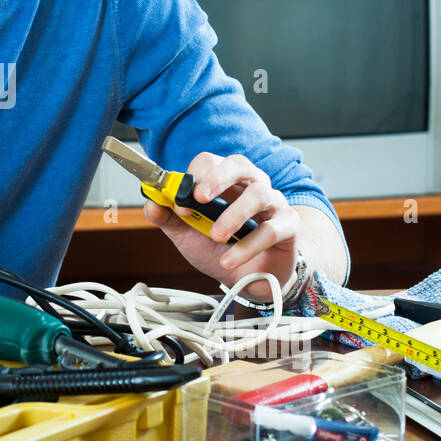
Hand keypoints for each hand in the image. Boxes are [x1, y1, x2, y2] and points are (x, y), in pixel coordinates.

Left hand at [143, 151, 299, 300]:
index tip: (180, 200)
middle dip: (217, 178)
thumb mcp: (186, 234)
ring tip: (216, 236)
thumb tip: (152, 201)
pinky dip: (247, 246)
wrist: (248, 279)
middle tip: (200, 199)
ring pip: (259, 194)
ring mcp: (273, 203)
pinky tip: (229, 259)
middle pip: (239, 165)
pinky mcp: (289, 226)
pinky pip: (272, 229)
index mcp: (224, 181)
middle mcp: (251, 185)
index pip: (210, 161)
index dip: (193, 177)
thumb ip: (168, 217)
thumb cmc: (220, 248)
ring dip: (233, 215)